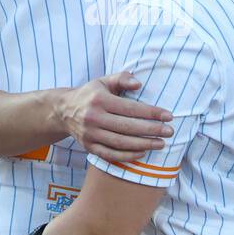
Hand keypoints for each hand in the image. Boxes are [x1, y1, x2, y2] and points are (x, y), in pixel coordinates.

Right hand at [55, 72, 173, 162]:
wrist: (63, 111)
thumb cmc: (90, 94)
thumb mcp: (104, 81)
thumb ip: (122, 79)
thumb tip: (139, 84)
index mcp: (99, 100)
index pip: (130, 108)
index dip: (151, 113)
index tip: (169, 116)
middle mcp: (93, 118)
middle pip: (127, 127)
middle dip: (151, 130)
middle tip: (170, 131)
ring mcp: (90, 134)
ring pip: (120, 143)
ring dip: (143, 145)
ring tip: (161, 144)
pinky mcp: (88, 147)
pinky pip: (110, 154)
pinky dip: (127, 156)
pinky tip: (142, 153)